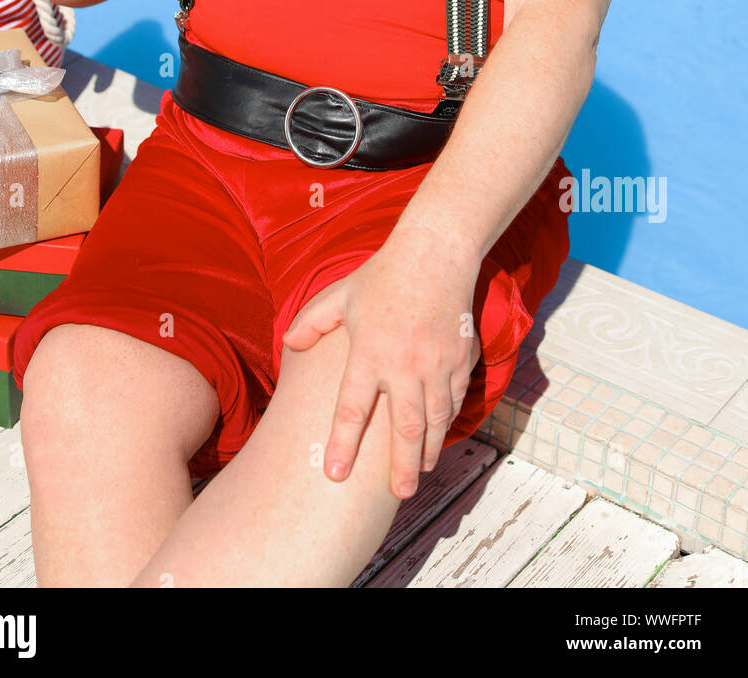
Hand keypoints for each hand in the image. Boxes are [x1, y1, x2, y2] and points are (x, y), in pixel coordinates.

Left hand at [281, 222, 481, 499]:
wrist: (437, 252)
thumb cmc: (384, 274)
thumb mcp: (341, 294)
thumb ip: (313, 321)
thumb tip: (287, 343)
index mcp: (369, 352)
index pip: (352, 409)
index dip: (342, 445)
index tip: (334, 474)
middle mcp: (404, 365)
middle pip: (404, 430)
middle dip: (401, 468)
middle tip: (398, 495)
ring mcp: (436, 365)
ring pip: (434, 421)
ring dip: (427, 451)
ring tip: (420, 474)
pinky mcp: (459, 360)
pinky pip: (453, 401)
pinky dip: (446, 423)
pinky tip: (438, 437)